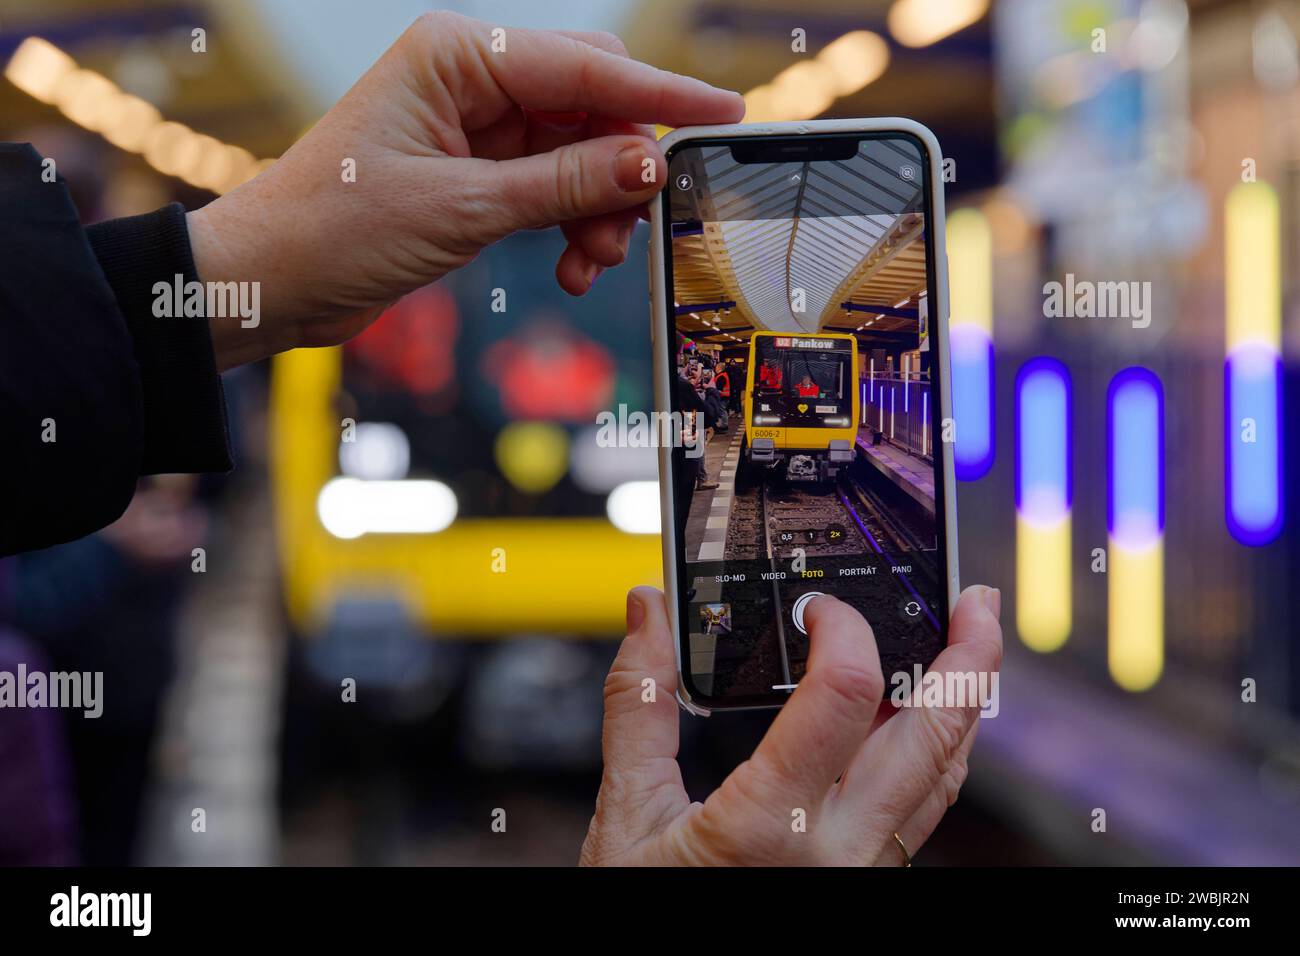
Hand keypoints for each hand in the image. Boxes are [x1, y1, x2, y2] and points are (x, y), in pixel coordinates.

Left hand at [186, 11, 743, 368]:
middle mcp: (471, 79)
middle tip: (646, 215)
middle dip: (624, 163)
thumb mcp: (461, 209)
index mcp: (457, 56)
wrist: (271, 283)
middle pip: (591, 104)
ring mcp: (477, 128)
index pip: (584, 67)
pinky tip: (570, 266)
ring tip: (589, 259)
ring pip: (580, 154)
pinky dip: (570, 226)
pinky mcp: (477, 174)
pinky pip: (553, 189)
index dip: (660, 95)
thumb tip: (649, 164)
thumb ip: (564, 185)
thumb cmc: (334, 229)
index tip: (723, 114)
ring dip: (598, 208)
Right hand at [580, 585, 1001, 865]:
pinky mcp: (866, 881)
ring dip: (960, 705)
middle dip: (968, 659)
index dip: (843, 630)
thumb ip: (638, 706)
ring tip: (963, 648)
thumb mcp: (625, 816)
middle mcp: (837, 854)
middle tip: (973, 601)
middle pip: (935, 738)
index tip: (819, 606)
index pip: (844, 697)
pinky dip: (929, 752)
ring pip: (941, 777)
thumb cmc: (644, 913)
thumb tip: (647, 617)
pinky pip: (920, 809)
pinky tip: (913, 721)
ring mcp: (862, 874)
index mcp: (769, 827)